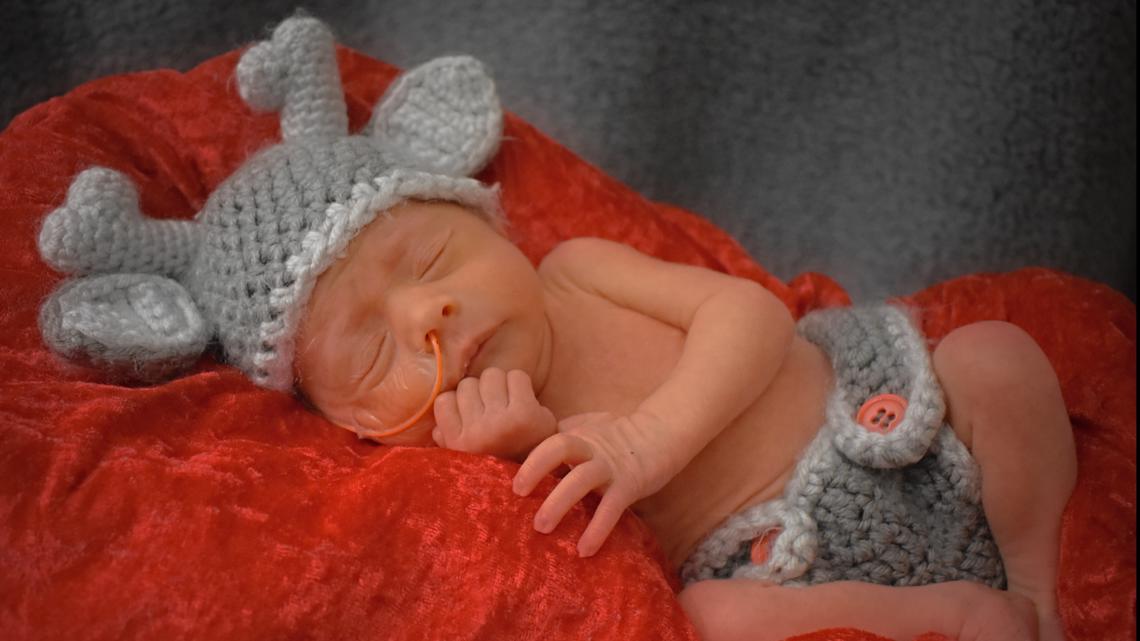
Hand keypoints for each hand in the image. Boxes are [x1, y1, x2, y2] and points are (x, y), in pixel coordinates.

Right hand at [432, 368, 556, 460]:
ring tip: (509, 402)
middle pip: (468, 384)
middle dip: (482, 391)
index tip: (473, 413)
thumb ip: (448, 440)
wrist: (545, 475)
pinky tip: (525, 401)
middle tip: (496, 407)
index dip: (459, 402)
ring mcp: (499, 423)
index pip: (443, 401)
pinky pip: (516, 376)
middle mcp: (474, 434)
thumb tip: (436, 426)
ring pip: (491, 375)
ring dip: (501, 384)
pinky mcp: (524, 414)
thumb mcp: (467, 457)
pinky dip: (521, 384)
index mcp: (457, 444)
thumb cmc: (503, 460)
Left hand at [512, 410, 682, 557]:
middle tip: (517, 494)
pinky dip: (597, 529)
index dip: (529, 458)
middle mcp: (592, 447)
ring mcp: (611, 465)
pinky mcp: (629, 484)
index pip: (549, 440)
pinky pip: (610, 508)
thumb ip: (568, 433)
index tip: (511, 481)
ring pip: (580, 479)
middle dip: (535, 468)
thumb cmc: (622, 433)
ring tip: (542, 527)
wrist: (663, 433)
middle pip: (559, 448)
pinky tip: (584, 550)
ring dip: (558, 502)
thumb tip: (536, 448)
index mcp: (580, 434)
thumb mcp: (593, 426)